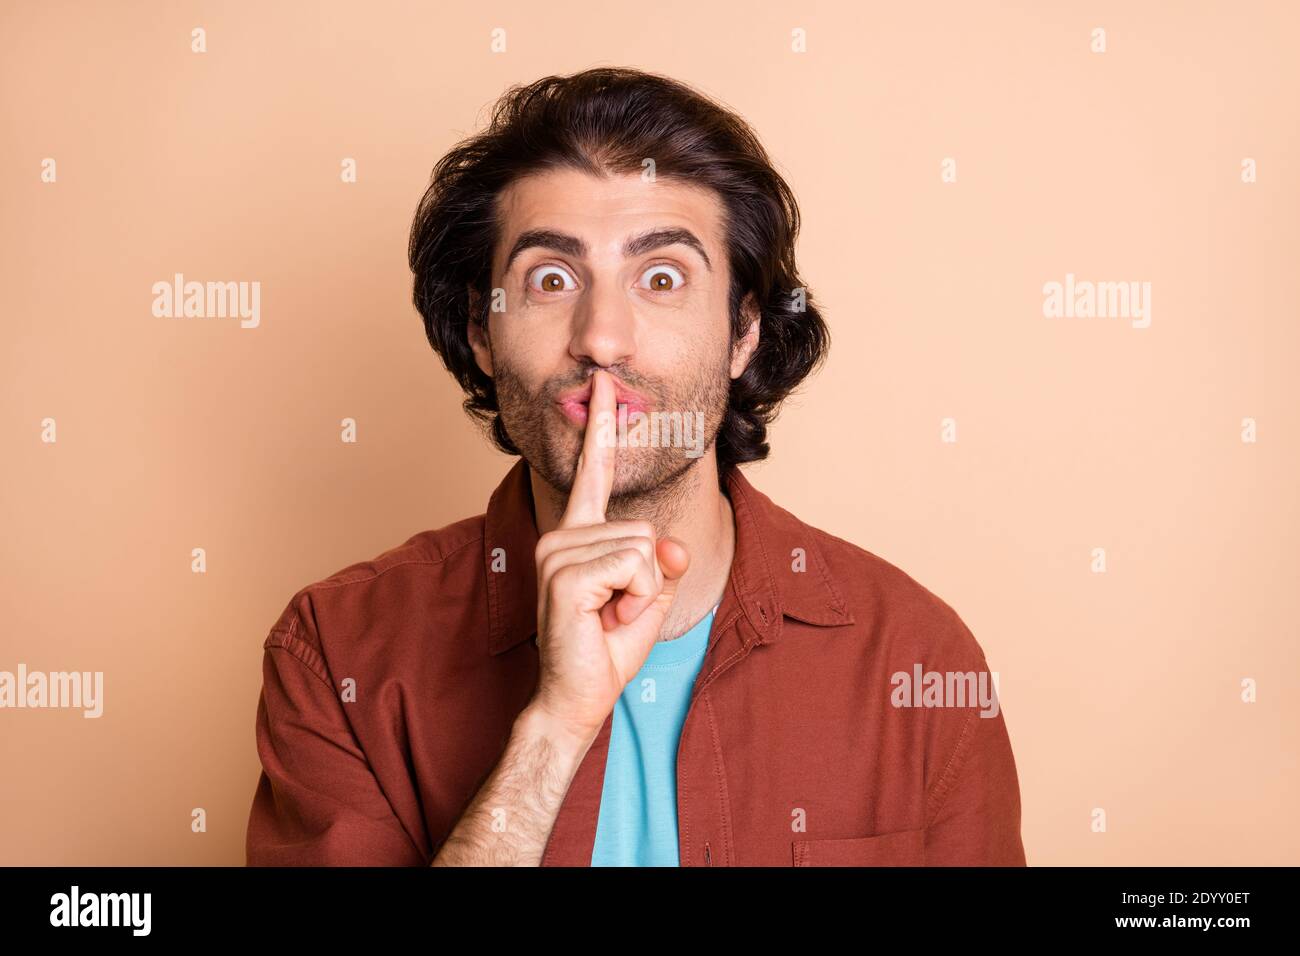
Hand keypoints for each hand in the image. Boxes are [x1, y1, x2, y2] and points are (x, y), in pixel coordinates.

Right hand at [529, 369, 690, 740]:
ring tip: (609, 616)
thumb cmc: (605, 649)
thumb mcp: (650, 599)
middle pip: (646, 530)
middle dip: (650, 580)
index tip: (607, 384)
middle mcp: (562, 536)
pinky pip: (636, 567)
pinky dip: (636, 600)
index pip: (591, 472)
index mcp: (577, 535)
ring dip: (643, 593)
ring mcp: (559, 552)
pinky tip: (605, 619)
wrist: (576, 697)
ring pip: (645, 549)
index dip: (602, 428)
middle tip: (616, 612)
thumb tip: (673, 547)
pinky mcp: (565, 574)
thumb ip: (664, 565)